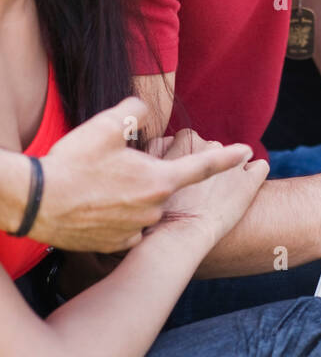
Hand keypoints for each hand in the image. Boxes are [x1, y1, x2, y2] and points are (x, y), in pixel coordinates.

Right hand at [32, 99, 251, 251]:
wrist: (36, 202)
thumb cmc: (72, 162)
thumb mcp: (107, 125)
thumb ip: (135, 112)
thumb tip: (144, 111)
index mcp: (158, 180)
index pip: (202, 167)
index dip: (227, 158)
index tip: (248, 152)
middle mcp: (153, 209)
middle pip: (161, 186)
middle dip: (145, 175)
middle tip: (111, 167)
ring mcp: (134, 229)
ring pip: (142, 206)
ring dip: (129, 196)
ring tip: (97, 186)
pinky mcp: (115, 244)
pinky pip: (125, 227)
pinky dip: (116, 216)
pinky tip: (95, 206)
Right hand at [155, 130, 268, 249]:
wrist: (176, 236)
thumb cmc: (154, 207)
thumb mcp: (146, 171)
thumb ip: (157, 149)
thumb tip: (168, 143)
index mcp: (187, 140)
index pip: (188, 137)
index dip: (185, 156)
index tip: (183, 174)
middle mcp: (212, 146)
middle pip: (212, 149)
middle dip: (207, 164)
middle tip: (197, 191)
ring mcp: (233, 163)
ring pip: (237, 157)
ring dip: (229, 172)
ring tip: (217, 196)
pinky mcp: (250, 182)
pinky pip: (260, 168)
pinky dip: (253, 176)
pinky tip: (241, 192)